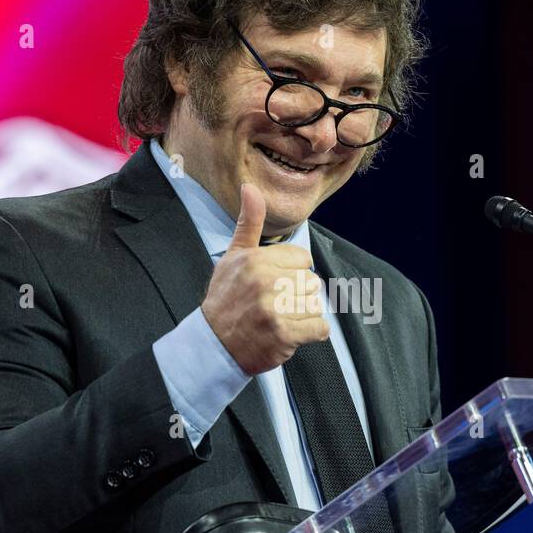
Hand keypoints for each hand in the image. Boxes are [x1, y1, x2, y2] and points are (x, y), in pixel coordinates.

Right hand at [201, 184, 329, 374]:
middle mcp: (266, 282)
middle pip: (312, 282)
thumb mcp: (233, 256)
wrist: (213, 344)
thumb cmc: (225, 300)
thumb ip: (249, 223)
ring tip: (280, 319)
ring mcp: (275, 309)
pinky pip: (320, 328)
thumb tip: (251, 188)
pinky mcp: (284, 334)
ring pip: (316, 305)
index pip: (304, 259)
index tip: (274, 284)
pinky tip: (292, 332)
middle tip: (274, 305)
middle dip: (298, 295)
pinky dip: (311, 333)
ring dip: (303, 315)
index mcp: (257, 260)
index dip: (292, 273)